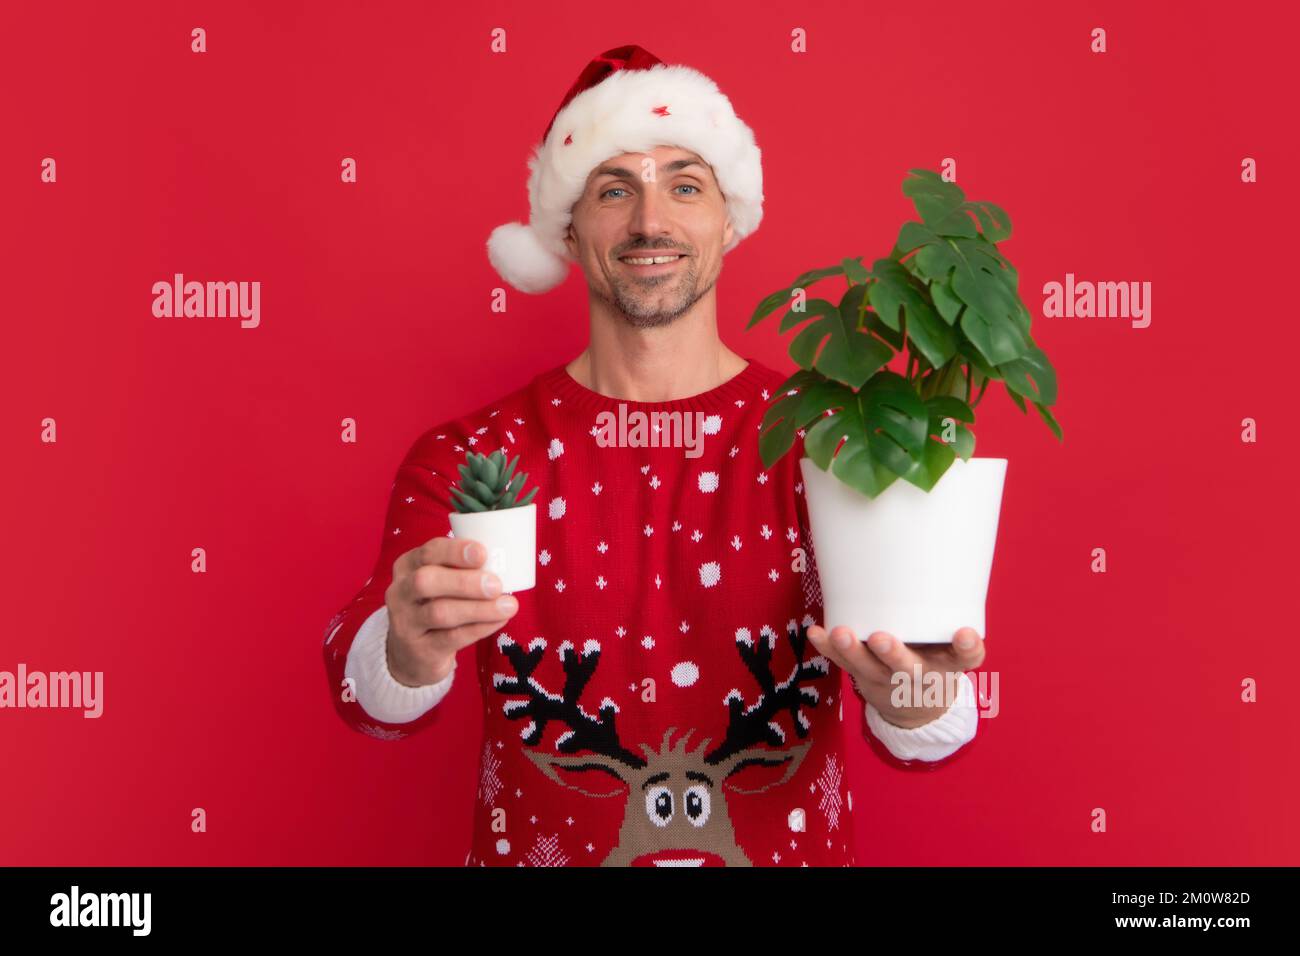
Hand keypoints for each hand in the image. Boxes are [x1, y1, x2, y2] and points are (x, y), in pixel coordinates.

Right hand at [384, 537, 519, 686]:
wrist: (413, 654)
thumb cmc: (435, 605)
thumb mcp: (439, 582)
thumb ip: (461, 570)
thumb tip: (501, 561)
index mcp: (407, 567)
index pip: (428, 553)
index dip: (455, 551)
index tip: (482, 553)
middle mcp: (400, 593)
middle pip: (426, 581)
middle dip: (463, 581)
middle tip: (495, 585)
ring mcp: (406, 623)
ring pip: (440, 612)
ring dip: (478, 608)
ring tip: (508, 605)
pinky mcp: (420, 650)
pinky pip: (452, 637)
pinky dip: (480, 627)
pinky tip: (499, 620)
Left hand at [805, 624, 984, 728]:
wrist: (916, 705)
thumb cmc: (933, 656)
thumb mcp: (947, 643)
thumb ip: (940, 613)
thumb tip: (931, 550)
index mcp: (949, 664)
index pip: (967, 658)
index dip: (968, 648)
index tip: (965, 634)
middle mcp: (920, 674)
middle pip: (908, 668)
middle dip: (893, 654)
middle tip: (881, 639)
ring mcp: (888, 678)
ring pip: (869, 668)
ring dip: (853, 651)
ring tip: (841, 633)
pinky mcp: (863, 677)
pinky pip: (843, 663)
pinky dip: (828, 649)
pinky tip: (816, 633)